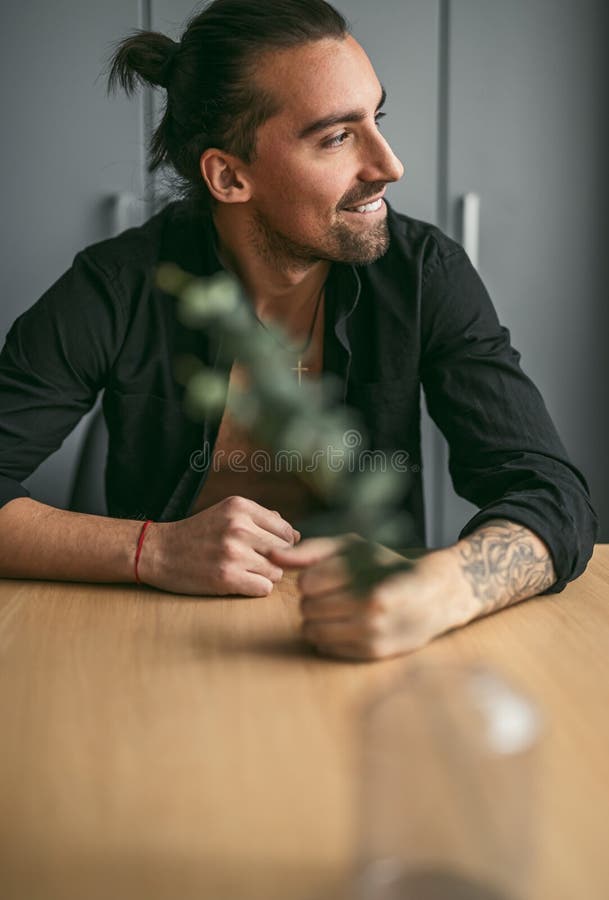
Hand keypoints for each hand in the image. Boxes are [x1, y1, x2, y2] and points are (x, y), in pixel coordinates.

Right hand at [138, 496, 299, 596]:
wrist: (158, 551)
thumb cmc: (197, 534)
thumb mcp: (226, 513)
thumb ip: (261, 519)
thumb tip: (295, 534)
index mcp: (241, 507)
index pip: (285, 530)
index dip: (281, 543)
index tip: (267, 550)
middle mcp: (239, 527)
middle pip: (284, 552)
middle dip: (274, 560)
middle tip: (252, 562)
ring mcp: (233, 552)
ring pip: (276, 572)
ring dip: (264, 576)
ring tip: (242, 571)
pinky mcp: (226, 577)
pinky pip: (264, 588)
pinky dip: (255, 589)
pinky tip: (239, 583)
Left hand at [270, 538, 470, 659]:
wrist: (434, 595)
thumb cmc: (384, 566)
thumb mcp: (352, 547)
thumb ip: (310, 550)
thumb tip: (273, 555)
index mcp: (361, 572)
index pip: (306, 583)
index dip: (313, 579)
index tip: (330, 578)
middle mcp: (368, 603)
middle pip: (306, 607)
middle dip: (315, 600)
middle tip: (337, 594)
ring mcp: (372, 630)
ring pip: (311, 631)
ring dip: (319, 620)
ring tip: (340, 609)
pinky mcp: (374, 653)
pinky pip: (326, 648)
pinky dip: (331, 637)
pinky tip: (350, 625)